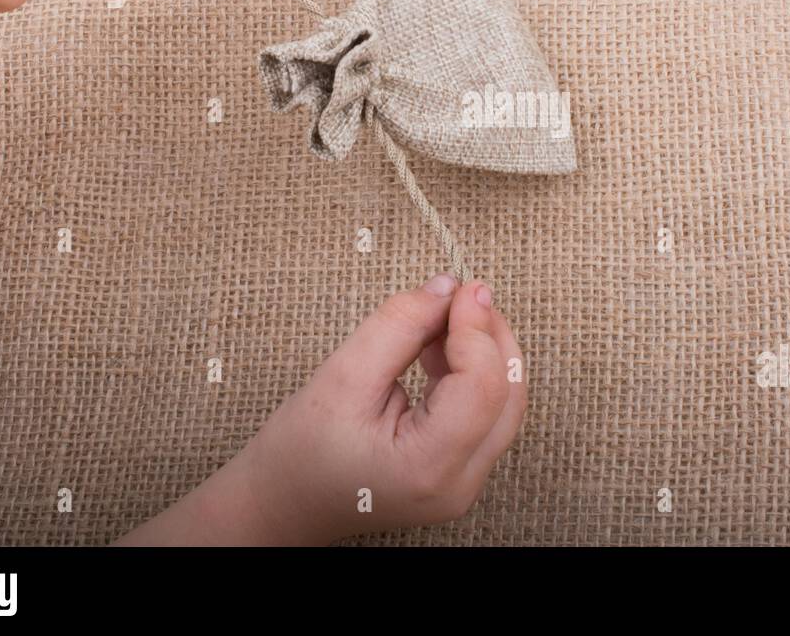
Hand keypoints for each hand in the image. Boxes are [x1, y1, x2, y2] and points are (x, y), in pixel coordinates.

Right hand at [119, 277, 526, 544]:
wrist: (282, 502)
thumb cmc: (300, 452)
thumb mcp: (343, 376)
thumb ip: (400, 326)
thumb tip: (448, 288)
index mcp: (428, 467)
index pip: (482, 386)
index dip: (477, 328)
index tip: (462, 287)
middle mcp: (460, 484)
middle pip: (507, 393)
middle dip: (489, 334)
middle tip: (460, 293)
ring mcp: (465, 483)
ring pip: (504, 401)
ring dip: (482, 351)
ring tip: (439, 320)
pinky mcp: (460, 471)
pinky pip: (486, 412)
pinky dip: (472, 371)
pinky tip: (438, 349)